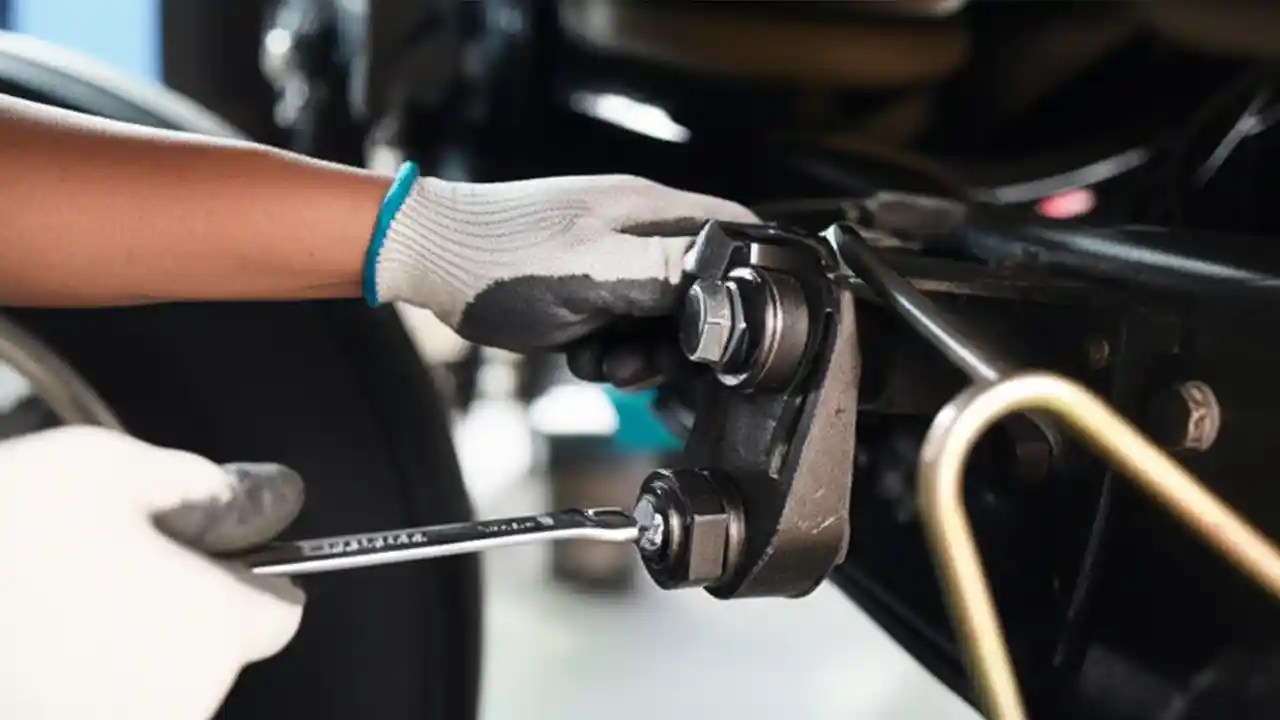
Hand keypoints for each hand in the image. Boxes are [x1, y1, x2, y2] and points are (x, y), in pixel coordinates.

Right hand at [0, 427, 305, 719]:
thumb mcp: (107, 467)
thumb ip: (200, 484)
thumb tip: (248, 496)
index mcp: (212, 627)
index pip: (278, 609)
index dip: (249, 573)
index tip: (211, 552)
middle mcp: (182, 701)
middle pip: (212, 651)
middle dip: (177, 606)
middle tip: (104, 562)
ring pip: (151, 681)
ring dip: (122, 645)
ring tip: (50, 598)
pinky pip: (97, 704)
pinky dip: (77, 677)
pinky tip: (29, 635)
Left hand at [369, 172, 757, 351]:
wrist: (431, 262)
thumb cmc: (501, 256)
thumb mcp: (589, 268)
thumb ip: (661, 271)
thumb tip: (724, 279)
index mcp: (649, 212)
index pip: (732, 233)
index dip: (746, 278)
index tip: (734, 327)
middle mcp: (639, 237)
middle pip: (700, 295)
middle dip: (679, 340)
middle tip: (640, 359)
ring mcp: (615, 268)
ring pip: (663, 325)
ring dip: (641, 355)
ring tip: (602, 359)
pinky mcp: (592, 296)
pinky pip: (626, 335)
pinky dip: (609, 354)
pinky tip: (580, 354)